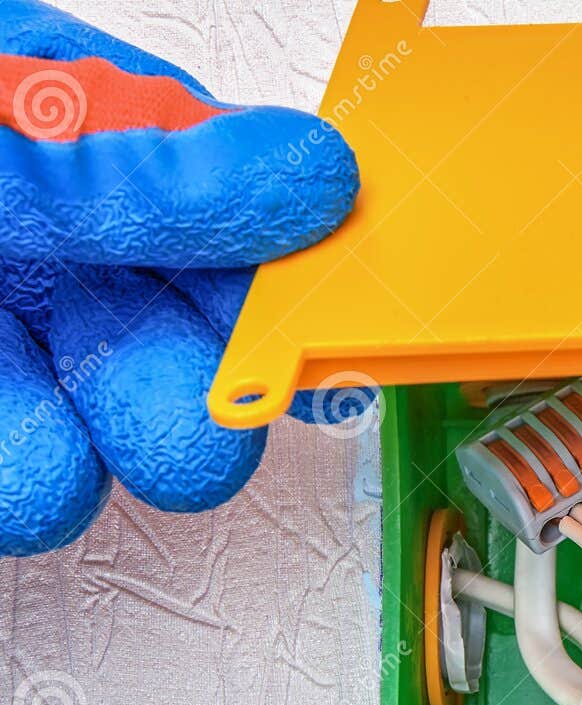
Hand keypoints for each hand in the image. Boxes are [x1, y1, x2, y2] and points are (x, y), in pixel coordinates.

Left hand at [0, 0, 360, 557]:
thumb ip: (137, 170)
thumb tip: (310, 175)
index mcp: (90, 127)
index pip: (254, 211)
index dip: (306, 283)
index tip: (333, 337)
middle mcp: (64, 237)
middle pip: (205, 342)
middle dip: (207, 391)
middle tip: (195, 405)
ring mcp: (16, 332)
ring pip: (122, 428)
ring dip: (98, 451)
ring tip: (35, 436)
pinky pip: (37, 474)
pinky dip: (29, 484)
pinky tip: (14, 460)